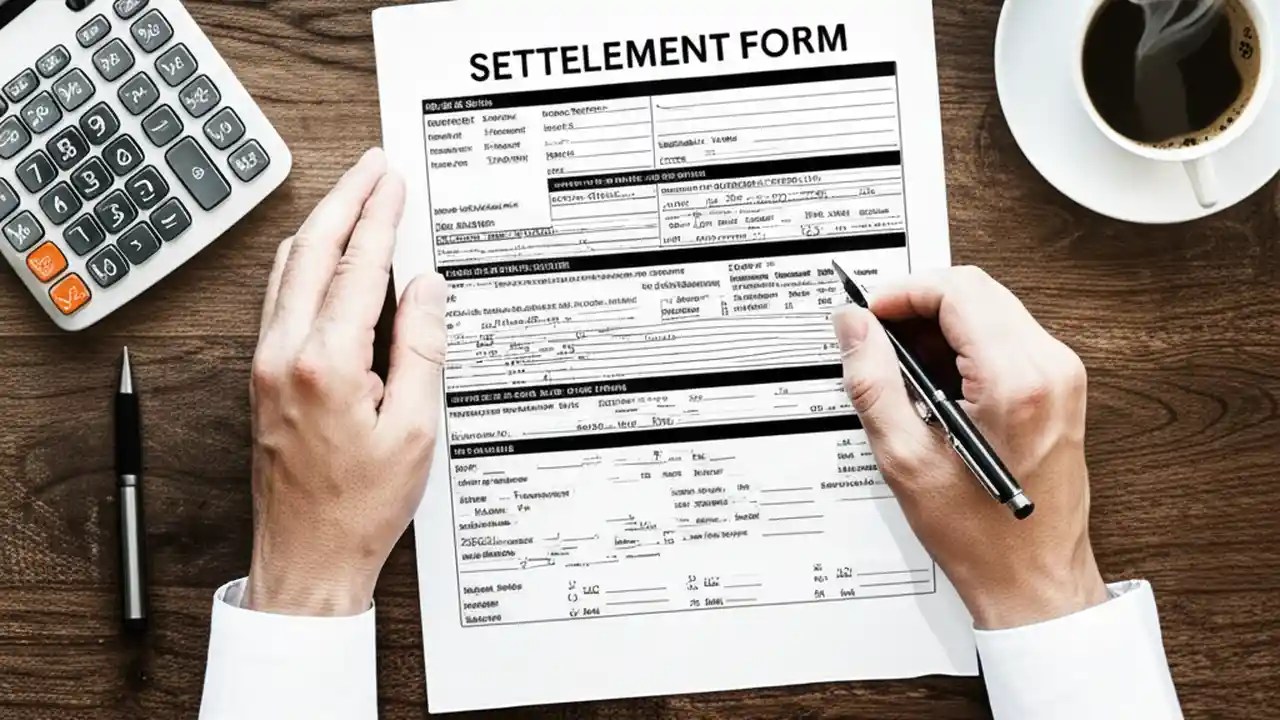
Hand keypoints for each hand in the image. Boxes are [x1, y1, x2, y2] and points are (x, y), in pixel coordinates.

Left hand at [245, 148, 447, 615]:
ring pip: (288, 270)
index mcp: (325, 363)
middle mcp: (283, 354)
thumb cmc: (361, 506)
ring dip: (322, 226)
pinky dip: (305, 263)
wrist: (306, 555)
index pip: (357, 267)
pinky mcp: (261, 377)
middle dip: (345, 199)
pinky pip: (280, 299)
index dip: (379, 216)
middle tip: (372, 165)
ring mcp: (264, 364)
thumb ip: (421, 348)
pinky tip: (322, 256)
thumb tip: (424, 288)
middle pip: (313, 251)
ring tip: (352, 196)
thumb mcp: (415, 428)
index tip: (393, 180)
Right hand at [831, 266, 1107, 628]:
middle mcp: (1050, 370)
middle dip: (919, 304)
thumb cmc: (983, 537)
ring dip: (941, 325)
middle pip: (977, 290)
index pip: (958, 291)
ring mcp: (1062, 377)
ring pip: (992, 308)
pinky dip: (964, 344)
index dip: (904, 292)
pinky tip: (934, 383)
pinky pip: (1007, 336)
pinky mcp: (1060, 388)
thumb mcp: (906, 459)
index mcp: (1016, 381)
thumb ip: (873, 382)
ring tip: (903, 369)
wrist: (1035, 580)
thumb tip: (854, 329)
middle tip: (878, 337)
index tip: (870, 313)